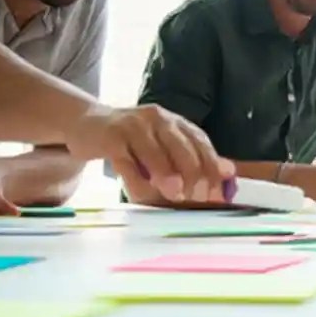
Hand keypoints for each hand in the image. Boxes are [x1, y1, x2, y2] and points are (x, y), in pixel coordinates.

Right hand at [64, 104, 233, 202]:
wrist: (86, 123)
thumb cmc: (131, 141)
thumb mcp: (163, 146)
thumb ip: (192, 158)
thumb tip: (229, 173)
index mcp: (174, 122)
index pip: (200, 141)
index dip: (212, 166)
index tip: (219, 191)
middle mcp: (157, 119)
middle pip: (181, 145)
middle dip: (193, 172)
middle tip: (198, 196)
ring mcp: (132, 126)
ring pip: (155, 152)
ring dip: (167, 175)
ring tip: (176, 195)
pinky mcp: (110, 137)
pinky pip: (126, 162)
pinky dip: (135, 182)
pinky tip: (142, 197)